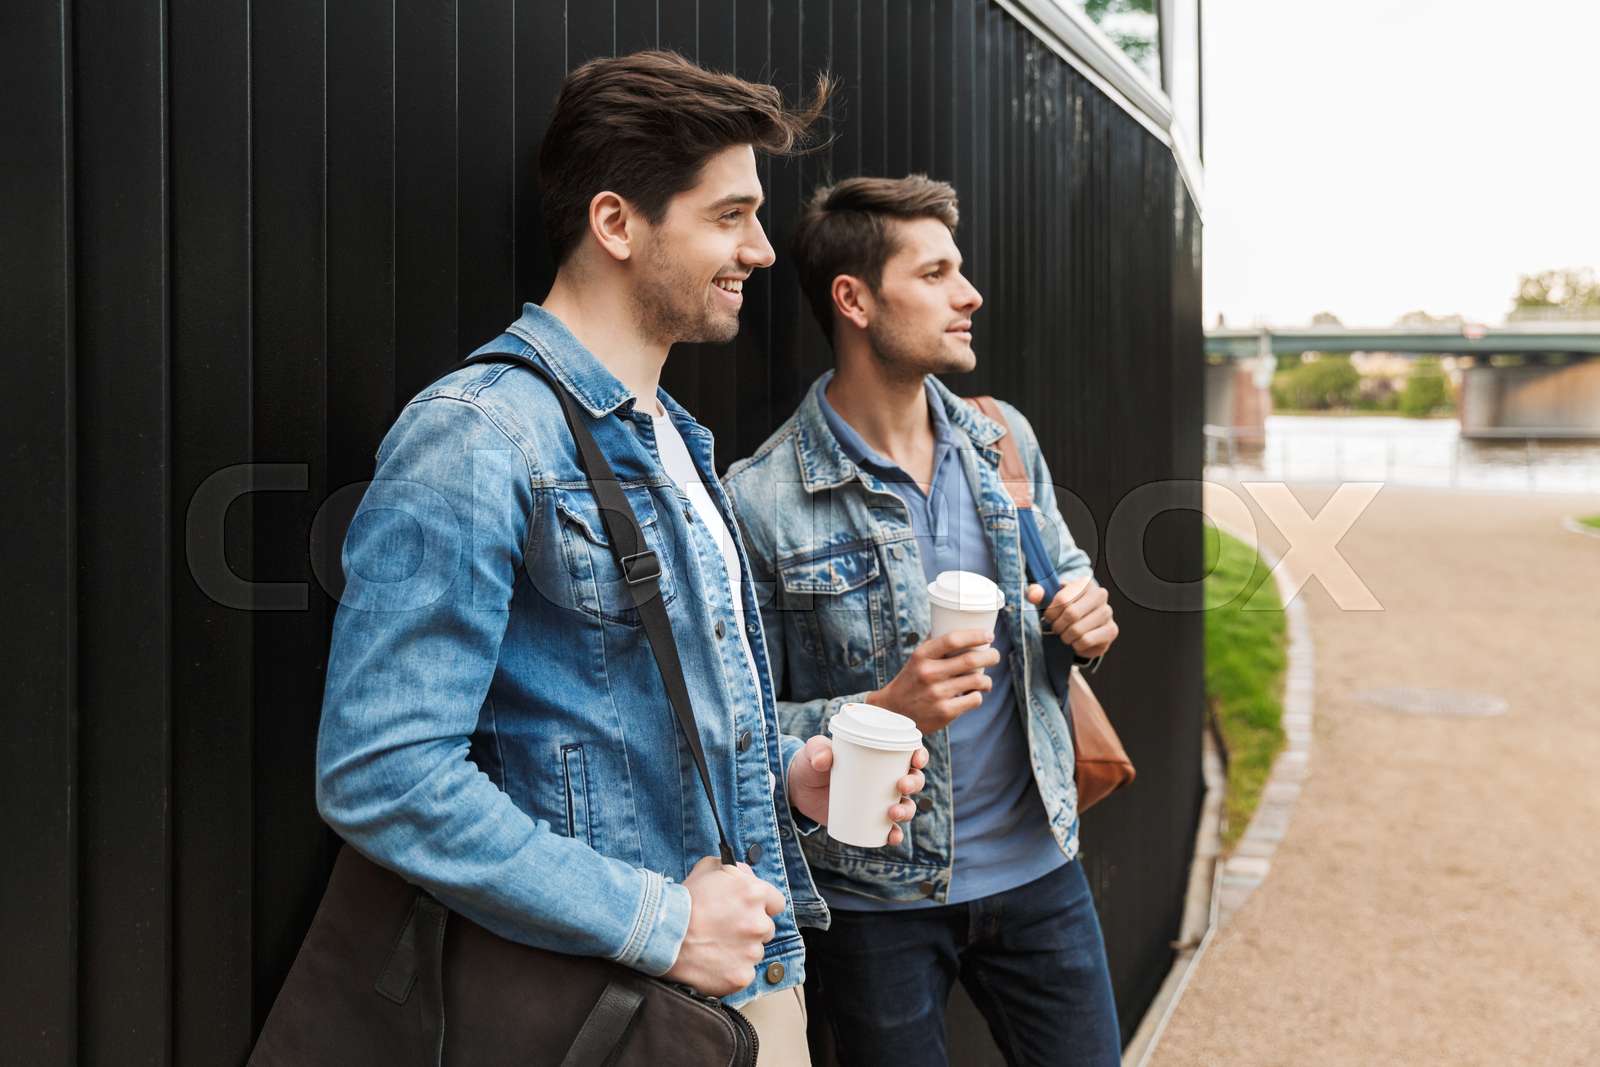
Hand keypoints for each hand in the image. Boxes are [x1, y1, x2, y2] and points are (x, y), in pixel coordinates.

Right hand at [662, 856, 786, 995]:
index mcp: (755, 894)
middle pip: (767, 929)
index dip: (763, 906)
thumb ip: (736, 870)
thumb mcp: (709, 868)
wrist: (662, 934)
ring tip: (714, 946)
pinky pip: (743, 973)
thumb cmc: (684, 900)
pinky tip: (712, 963)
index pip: (777, 902)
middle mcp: (759, 923)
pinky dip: (731, 970)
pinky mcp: (742, 976)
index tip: (750, 911)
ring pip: (755, 952)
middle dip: (751, 929)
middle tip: (726, 929)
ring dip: (741, 950)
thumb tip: (746, 876)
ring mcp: (752, 952)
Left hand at [787, 735, 929, 845]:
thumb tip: (823, 760)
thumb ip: (816, 750)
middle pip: (913, 780)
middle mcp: (886, 778)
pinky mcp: (870, 820)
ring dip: (906, 810)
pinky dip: (895, 835)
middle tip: (901, 785)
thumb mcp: (813, 753)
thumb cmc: (812, 763)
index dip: (919, 755)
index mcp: (880, 755)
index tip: (916, 759)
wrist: (799, 789)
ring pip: (906, 805)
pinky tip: (892, 837)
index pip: (908, 752)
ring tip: (893, 812)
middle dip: (914, 783)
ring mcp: (880, 801)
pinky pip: (890, 830)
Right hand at [866, 629, 999, 733]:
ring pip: (977, 681)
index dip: (975, 635)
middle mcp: (928, 673)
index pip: (952, 639)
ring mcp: (937, 694)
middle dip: (991, 656)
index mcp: (921, 656)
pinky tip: (974, 694)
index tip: (989, 635)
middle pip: (970, 660)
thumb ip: (934, 644)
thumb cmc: (911, 680)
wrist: (894, 713)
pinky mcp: (944, 712)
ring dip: (987, 680)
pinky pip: (974, 699)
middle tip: (995, 655)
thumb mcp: (916, 659)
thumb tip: (955, 622)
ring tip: (985, 680)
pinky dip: (978, 696)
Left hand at [1026, 577, 1116, 658]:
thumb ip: (1036, 593)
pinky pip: (1087, 641)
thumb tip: (1034, 595)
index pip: (1062, 599)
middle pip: (1071, 614)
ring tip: (1067, 634)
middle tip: (1057, 628)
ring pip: (1078, 630)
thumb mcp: (1047, 600)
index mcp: (1084, 583)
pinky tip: (1077, 641)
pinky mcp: (1111, 630)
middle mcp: (1100, 595)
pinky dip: (1077, 645)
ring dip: (1066, 636)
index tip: (1049, 616)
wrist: (1080, 627)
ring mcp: (1107, 612)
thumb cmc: (1064, 610)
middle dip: (1058, 625)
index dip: (1051, 612)